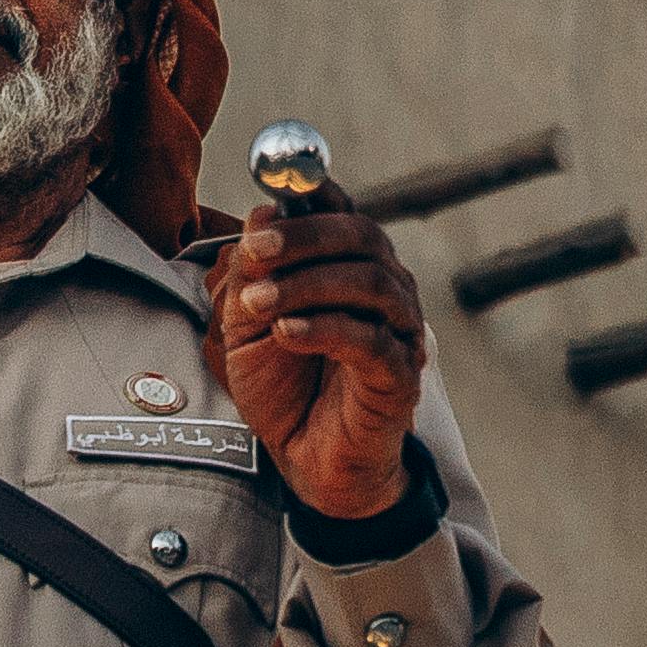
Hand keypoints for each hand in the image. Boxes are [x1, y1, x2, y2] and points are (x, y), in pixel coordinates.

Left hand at [212, 204, 426, 526]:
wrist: (307, 459)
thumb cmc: (283, 385)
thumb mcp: (245, 323)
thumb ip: (252, 271)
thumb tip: (262, 210)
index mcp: (349, 265)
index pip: (342, 211)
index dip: (314, 190)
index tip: (272, 187)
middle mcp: (384, 288)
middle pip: (362, 236)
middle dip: (303, 237)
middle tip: (254, 249)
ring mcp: (399, 330)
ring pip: (368, 283)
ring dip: (305, 286)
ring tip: (257, 304)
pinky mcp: (401, 375)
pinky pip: (371, 339)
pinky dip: (325, 329)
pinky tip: (287, 333)